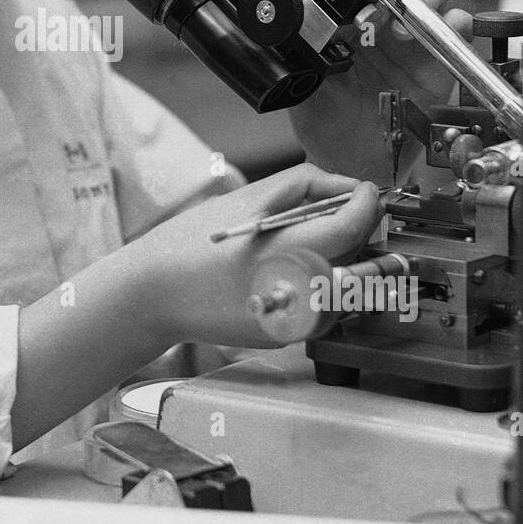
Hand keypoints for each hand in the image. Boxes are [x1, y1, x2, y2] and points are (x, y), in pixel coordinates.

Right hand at [125, 163, 381, 347]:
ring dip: (347, 258)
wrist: (155, 296)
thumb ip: (305, 186)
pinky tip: (295, 268)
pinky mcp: (292, 337)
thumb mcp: (248, 198)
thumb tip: (349, 190)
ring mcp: (298, 322)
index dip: (367, 203)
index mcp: (287, 252)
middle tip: (347, 213)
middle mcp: (299, 294)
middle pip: (362, 259)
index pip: (353, 227)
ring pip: (351, 285)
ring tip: (313, 240)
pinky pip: (328, 305)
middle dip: (362, 232)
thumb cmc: (194, 243)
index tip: (366, 192)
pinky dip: (326, 282)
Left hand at [290, 0, 472, 182]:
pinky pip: (459, 30)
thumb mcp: (307, 87)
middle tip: (390, 7)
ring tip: (410, 28)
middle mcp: (386, 27)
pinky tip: (445, 31)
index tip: (364, 0)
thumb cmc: (327, 125)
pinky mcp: (441, 64)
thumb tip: (304, 27)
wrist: (352, 162)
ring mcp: (416, 42)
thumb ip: (308, 57)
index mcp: (353, 25)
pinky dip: (458, 21)